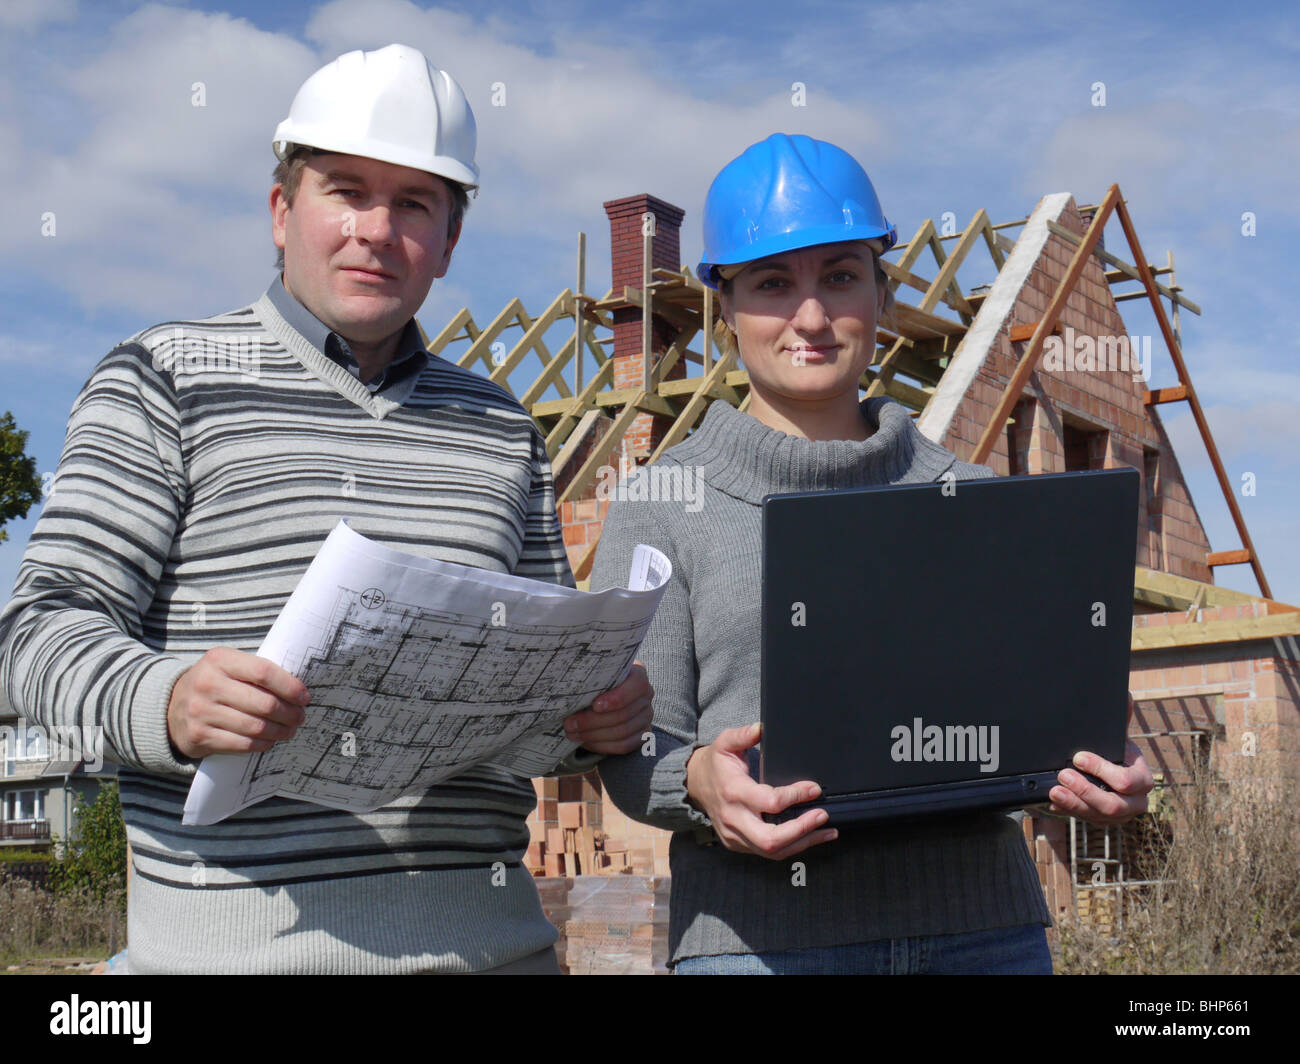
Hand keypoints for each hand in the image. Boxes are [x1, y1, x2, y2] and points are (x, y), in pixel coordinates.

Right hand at [167, 647, 308, 758]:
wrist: (171, 705)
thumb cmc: (214, 683)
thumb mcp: (228, 666)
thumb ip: (256, 671)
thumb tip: (298, 690)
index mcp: (219, 660)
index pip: (264, 672)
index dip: (289, 687)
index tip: (304, 697)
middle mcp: (208, 684)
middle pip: (264, 703)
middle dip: (289, 713)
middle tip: (300, 717)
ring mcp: (201, 711)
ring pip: (255, 726)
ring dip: (279, 731)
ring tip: (289, 730)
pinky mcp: (199, 736)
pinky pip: (242, 744)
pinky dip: (262, 744)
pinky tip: (270, 740)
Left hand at [562, 661, 652, 754]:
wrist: (603, 694)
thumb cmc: (596, 681)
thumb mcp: (595, 673)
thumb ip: (589, 675)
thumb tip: (571, 685)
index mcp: (638, 674)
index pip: (636, 686)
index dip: (617, 698)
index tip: (595, 705)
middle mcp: (647, 695)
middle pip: (623, 714)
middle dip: (592, 721)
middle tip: (569, 723)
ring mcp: (646, 716)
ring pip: (622, 732)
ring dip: (593, 735)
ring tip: (572, 733)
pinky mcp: (642, 735)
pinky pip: (624, 745)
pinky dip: (602, 746)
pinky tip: (585, 741)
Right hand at [685, 722, 836, 859]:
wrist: (694, 785)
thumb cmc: (715, 764)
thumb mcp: (725, 743)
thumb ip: (743, 735)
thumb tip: (761, 728)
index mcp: (734, 792)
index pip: (769, 802)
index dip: (795, 796)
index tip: (814, 788)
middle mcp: (734, 819)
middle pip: (771, 839)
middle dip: (802, 830)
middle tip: (822, 815)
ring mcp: (735, 836)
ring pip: (773, 851)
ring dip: (804, 842)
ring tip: (828, 831)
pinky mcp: (738, 844)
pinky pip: (768, 853)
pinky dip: (793, 847)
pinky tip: (811, 837)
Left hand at [1049, 693, 1153, 824]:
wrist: (1112, 773)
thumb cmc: (1116, 753)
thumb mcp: (1118, 737)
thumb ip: (1120, 719)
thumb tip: (1125, 696)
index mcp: (1142, 779)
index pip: (1127, 782)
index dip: (1102, 770)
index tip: (1078, 757)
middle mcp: (1135, 802)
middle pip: (1114, 805)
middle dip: (1086, 790)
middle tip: (1063, 775)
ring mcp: (1118, 815)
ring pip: (1097, 816)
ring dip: (1073, 803)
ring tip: (1053, 790)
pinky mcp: (1101, 821)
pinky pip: (1085, 820)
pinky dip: (1067, 810)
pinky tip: (1053, 802)